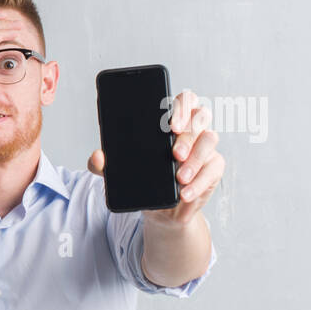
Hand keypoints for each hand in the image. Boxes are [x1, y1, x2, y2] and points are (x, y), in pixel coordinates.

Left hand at [87, 88, 224, 226]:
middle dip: (188, 133)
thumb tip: (97, 156)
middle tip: (174, 154)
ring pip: (209, 139)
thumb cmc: (143, 179)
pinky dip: (199, 182)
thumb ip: (105, 164)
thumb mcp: (120, 172)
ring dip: (195, 159)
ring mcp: (204, 147)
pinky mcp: (213, 167)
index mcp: (170, 121)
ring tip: (179, 177)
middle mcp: (191, 129)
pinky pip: (212, 169)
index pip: (183, 100)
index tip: (170, 124)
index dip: (181, 106)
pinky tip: (184, 193)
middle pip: (200, 115)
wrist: (159, 209)